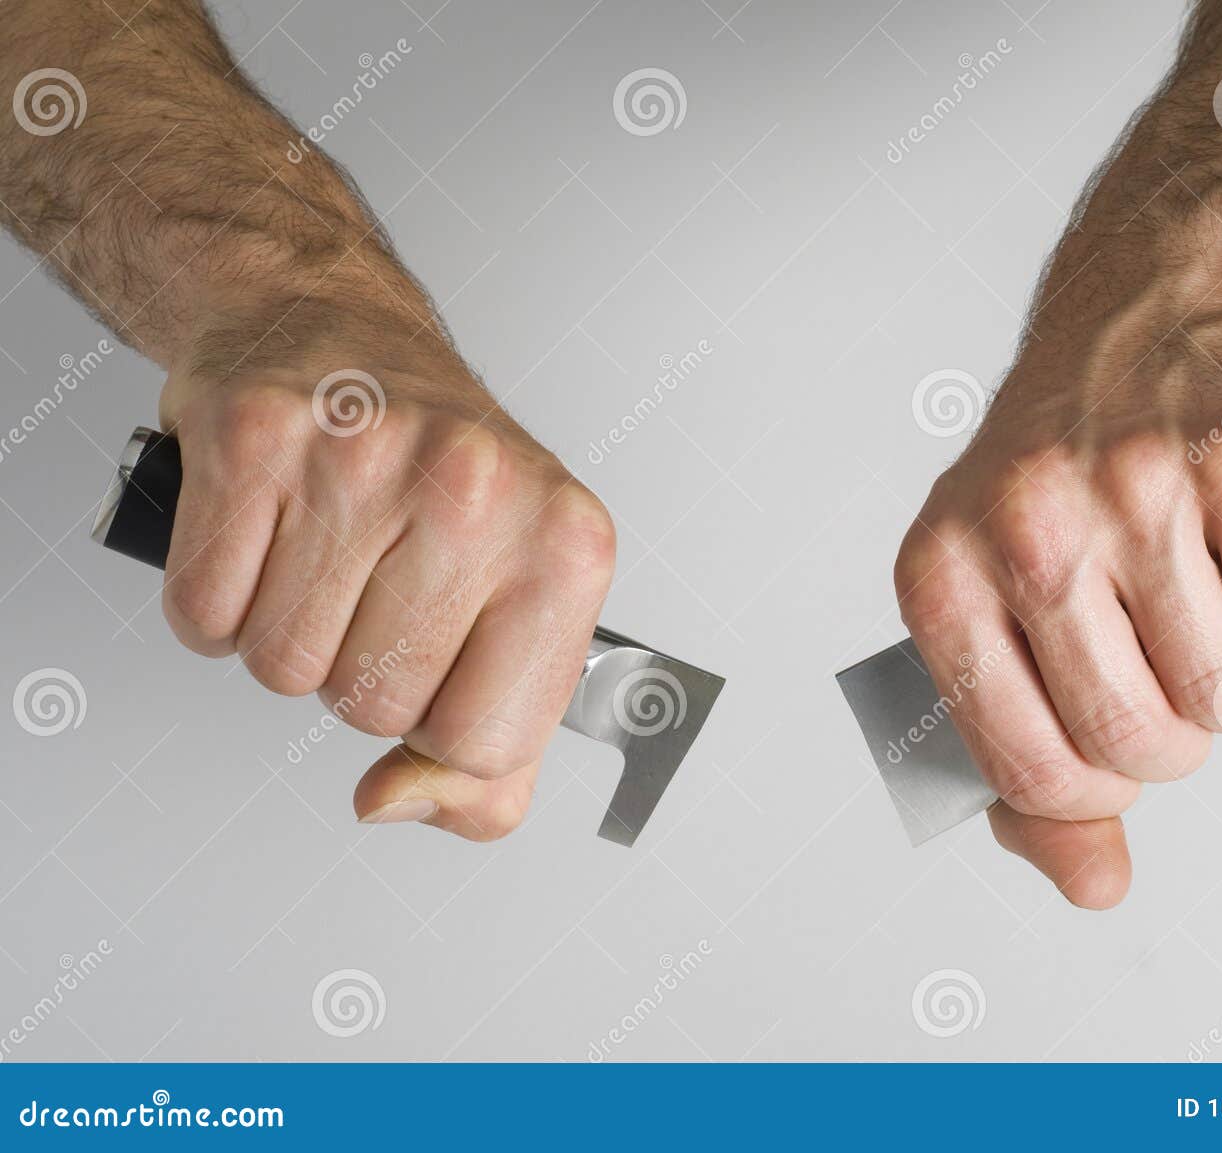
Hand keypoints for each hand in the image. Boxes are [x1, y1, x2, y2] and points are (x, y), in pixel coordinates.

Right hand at [157, 338, 614, 840]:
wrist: (337, 325)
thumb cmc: (437, 477)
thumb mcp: (515, 608)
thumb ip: (489, 753)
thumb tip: (393, 803)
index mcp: (564, 548)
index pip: (482, 740)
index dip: (438, 730)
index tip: (436, 674)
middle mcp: (475, 492)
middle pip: (370, 709)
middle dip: (356, 676)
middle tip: (371, 588)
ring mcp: (362, 458)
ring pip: (279, 670)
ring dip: (284, 636)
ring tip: (320, 554)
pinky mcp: (255, 436)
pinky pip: (202, 615)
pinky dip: (217, 601)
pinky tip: (263, 536)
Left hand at [894, 232, 1221, 906]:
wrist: (1134, 322)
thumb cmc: (1058, 488)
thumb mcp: (997, 615)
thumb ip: (1028, 765)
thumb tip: (1095, 884)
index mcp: (940, 578)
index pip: (1029, 773)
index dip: (1093, 793)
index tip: (1110, 752)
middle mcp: (1027, 529)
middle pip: (1137, 745)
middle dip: (1172, 746)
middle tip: (1169, 682)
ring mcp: (1138, 489)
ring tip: (1208, 625)